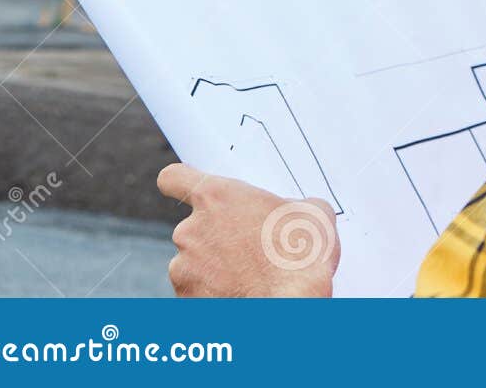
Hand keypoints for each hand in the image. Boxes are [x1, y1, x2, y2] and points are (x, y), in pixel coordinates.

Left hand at [157, 163, 338, 296]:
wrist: (291, 307)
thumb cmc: (301, 256)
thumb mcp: (311, 212)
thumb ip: (287, 204)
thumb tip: (291, 212)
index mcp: (217, 198)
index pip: (173, 178)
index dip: (181, 184)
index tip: (191, 192)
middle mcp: (190, 230)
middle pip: (194, 228)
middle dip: (218, 237)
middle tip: (251, 248)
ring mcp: (183, 268)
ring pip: (194, 263)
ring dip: (215, 268)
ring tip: (250, 277)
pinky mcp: (184, 300)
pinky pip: (196, 292)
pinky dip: (214, 295)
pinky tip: (243, 296)